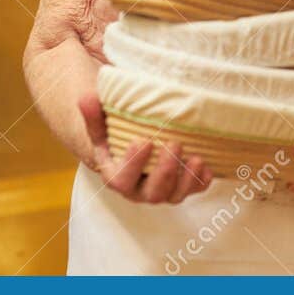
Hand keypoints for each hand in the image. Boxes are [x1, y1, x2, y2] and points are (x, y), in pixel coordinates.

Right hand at [77, 92, 211, 204]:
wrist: (130, 149)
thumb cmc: (114, 136)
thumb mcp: (101, 127)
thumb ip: (94, 115)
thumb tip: (86, 98)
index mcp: (115, 176)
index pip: (121, 179)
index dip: (133, 163)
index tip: (144, 141)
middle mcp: (138, 190)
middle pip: (152, 194)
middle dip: (165, 171)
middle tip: (175, 144)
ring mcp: (161, 192)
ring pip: (174, 196)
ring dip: (186, 179)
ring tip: (197, 158)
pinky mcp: (179, 188)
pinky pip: (192, 191)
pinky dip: (201, 182)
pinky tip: (208, 167)